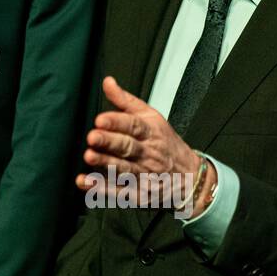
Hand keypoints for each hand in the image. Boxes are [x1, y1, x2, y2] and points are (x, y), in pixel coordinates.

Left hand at [77, 76, 205, 214]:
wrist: (190, 178)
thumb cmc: (165, 143)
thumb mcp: (150, 117)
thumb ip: (125, 101)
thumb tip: (107, 81)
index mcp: (151, 132)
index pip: (134, 126)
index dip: (117, 122)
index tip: (100, 119)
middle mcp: (148, 154)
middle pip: (128, 147)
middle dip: (110, 142)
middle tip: (92, 137)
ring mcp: (145, 175)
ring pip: (124, 169)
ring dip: (106, 164)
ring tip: (89, 157)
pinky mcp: (139, 194)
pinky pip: (119, 192)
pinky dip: (102, 189)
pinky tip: (85, 182)